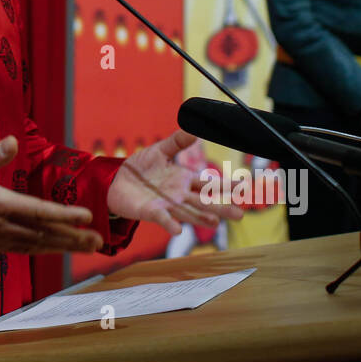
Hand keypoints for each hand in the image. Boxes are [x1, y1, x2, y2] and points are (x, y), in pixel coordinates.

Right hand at [0, 136, 103, 253]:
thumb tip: (12, 141)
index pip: (38, 211)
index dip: (64, 214)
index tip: (86, 216)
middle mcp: (2, 224)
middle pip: (44, 233)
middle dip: (73, 236)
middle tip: (98, 239)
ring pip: (37, 245)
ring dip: (64, 245)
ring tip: (88, 246)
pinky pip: (24, 249)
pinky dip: (45, 249)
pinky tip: (59, 248)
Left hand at [105, 131, 243, 233]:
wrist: (116, 181)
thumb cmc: (140, 168)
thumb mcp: (159, 151)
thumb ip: (176, 142)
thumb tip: (194, 131)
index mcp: (184, 180)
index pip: (209, 183)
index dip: (226, 185)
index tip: (244, 187)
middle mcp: (179, 195)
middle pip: (204, 201)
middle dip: (221, 207)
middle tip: (240, 214)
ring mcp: (166, 204)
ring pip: (188, 212)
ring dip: (200, 218)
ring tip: (215, 223)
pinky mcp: (151, 212)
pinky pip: (162, 218)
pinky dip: (170, 223)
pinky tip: (178, 230)